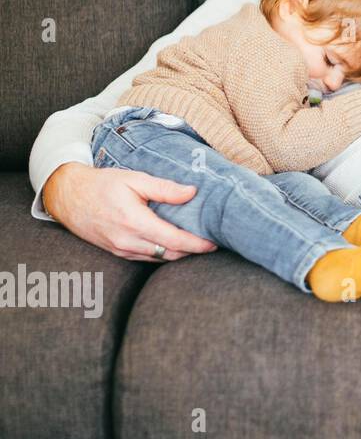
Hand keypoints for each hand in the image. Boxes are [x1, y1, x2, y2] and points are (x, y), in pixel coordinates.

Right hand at [42, 162, 216, 261]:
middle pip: (170, 254)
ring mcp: (121, 249)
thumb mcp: (135, 179)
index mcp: (134, 222)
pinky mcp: (117, 252)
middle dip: (192, 251)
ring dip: (178, 253)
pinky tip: (173, 244)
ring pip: (159, 259)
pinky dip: (162, 253)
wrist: (68, 196)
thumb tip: (192, 193)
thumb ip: (164, 188)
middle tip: (211, 242)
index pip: (174, 241)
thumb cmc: (102, 185)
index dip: (197, 245)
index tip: (214, 243)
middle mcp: (128, 241)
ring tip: (196, 243)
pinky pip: (146, 258)